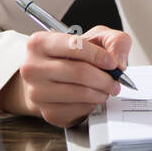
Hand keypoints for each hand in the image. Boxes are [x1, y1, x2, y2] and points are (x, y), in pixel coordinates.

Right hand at [11, 26, 131, 128]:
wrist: (52, 80)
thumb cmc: (72, 57)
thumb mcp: (95, 38)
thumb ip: (114, 40)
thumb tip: (118, 60)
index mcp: (39, 43)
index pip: (74, 46)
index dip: (99, 55)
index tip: (113, 62)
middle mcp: (32, 68)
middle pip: (79, 72)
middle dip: (104, 77)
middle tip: (115, 80)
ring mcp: (38, 93)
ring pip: (80, 93)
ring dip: (102, 92)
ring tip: (106, 88)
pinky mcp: (48, 112)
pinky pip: (79, 110)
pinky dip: (92, 104)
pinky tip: (92, 97)